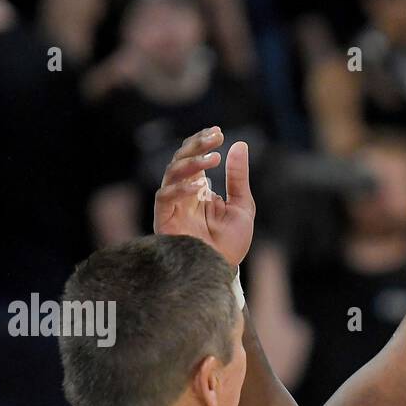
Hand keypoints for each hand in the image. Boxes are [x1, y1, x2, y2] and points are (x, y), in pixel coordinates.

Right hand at [154, 126, 255, 266]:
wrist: (220, 273)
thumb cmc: (229, 245)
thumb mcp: (241, 207)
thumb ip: (237, 178)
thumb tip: (240, 145)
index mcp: (198, 190)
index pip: (194, 158)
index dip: (202, 143)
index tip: (219, 133)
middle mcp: (182, 194)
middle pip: (181, 160)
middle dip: (197, 146)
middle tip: (215, 137)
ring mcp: (172, 206)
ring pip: (171, 172)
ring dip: (191, 163)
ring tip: (212, 158)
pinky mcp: (164, 219)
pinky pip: (164, 196)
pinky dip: (180, 188)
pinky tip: (199, 185)